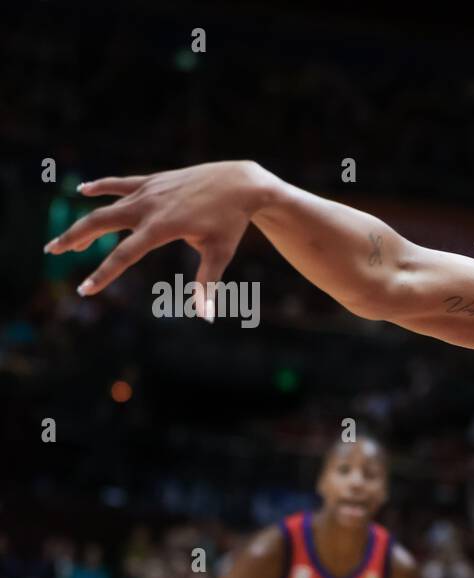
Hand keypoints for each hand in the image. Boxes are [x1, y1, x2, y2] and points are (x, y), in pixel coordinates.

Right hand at [44, 161, 270, 317]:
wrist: (238, 183)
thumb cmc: (230, 222)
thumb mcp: (219, 253)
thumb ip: (206, 284)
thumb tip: (205, 316)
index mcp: (161, 228)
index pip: (124, 255)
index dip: (103, 274)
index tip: (85, 289)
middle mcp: (148, 207)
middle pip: (100, 223)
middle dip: (74, 238)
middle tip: (52, 251)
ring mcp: (148, 191)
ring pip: (106, 206)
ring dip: (85, 222)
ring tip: (69, 241)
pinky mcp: (152, 181)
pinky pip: (120, 184)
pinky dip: (100, 187)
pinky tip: (83, 191)